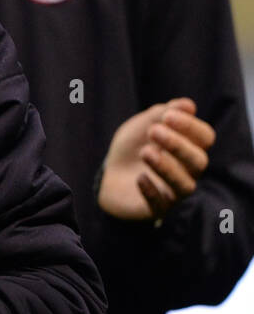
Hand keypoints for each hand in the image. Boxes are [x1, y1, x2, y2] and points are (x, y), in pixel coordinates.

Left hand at [97, 97, 214, 222]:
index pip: (205, 137)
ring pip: (185, 185)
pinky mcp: (157, 209)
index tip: (167, 116)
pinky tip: (139, 178)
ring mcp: (174, 191)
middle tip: (153, 131)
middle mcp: (188, 171)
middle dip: (178, 145)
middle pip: (199, 161)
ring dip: (167, 167)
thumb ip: (162, 114)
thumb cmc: (133, 147)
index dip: (190, 126)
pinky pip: (161, 205)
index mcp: (190, 147)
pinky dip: (151, 191)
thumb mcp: (143, 125)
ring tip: (145, 152)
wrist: (108, 173)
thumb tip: (188, 105)